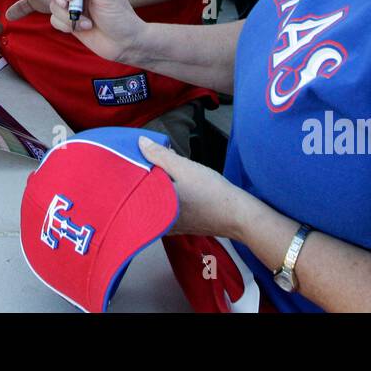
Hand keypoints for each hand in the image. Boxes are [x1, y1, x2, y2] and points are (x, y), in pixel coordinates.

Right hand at [46, 0, 145, 65]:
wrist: (124, 44)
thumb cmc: (121, 18)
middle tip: (67, 6)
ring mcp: (73, 7)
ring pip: (53, 5)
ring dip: (67, 16)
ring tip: (87, 24)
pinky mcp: (69, 21)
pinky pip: (54, 20)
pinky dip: (65, 25)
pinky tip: (82, 29)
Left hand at [137, 136, 251, 237]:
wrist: (237, 215)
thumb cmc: (211, 193)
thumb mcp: (184, 168)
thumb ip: (160, 155)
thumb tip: (141, 143)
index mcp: (153, 207)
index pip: (134, 185)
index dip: (138, 167)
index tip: (144, 155)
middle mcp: (157, 221)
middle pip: (143, 193)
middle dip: (150, 175)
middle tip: (160, 160)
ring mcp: (168, 227)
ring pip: (155, 200)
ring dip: (160, 184)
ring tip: (172, 170)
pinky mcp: (179, 227)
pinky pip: (165, 208)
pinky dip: (168, 195)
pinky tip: (180, 185)